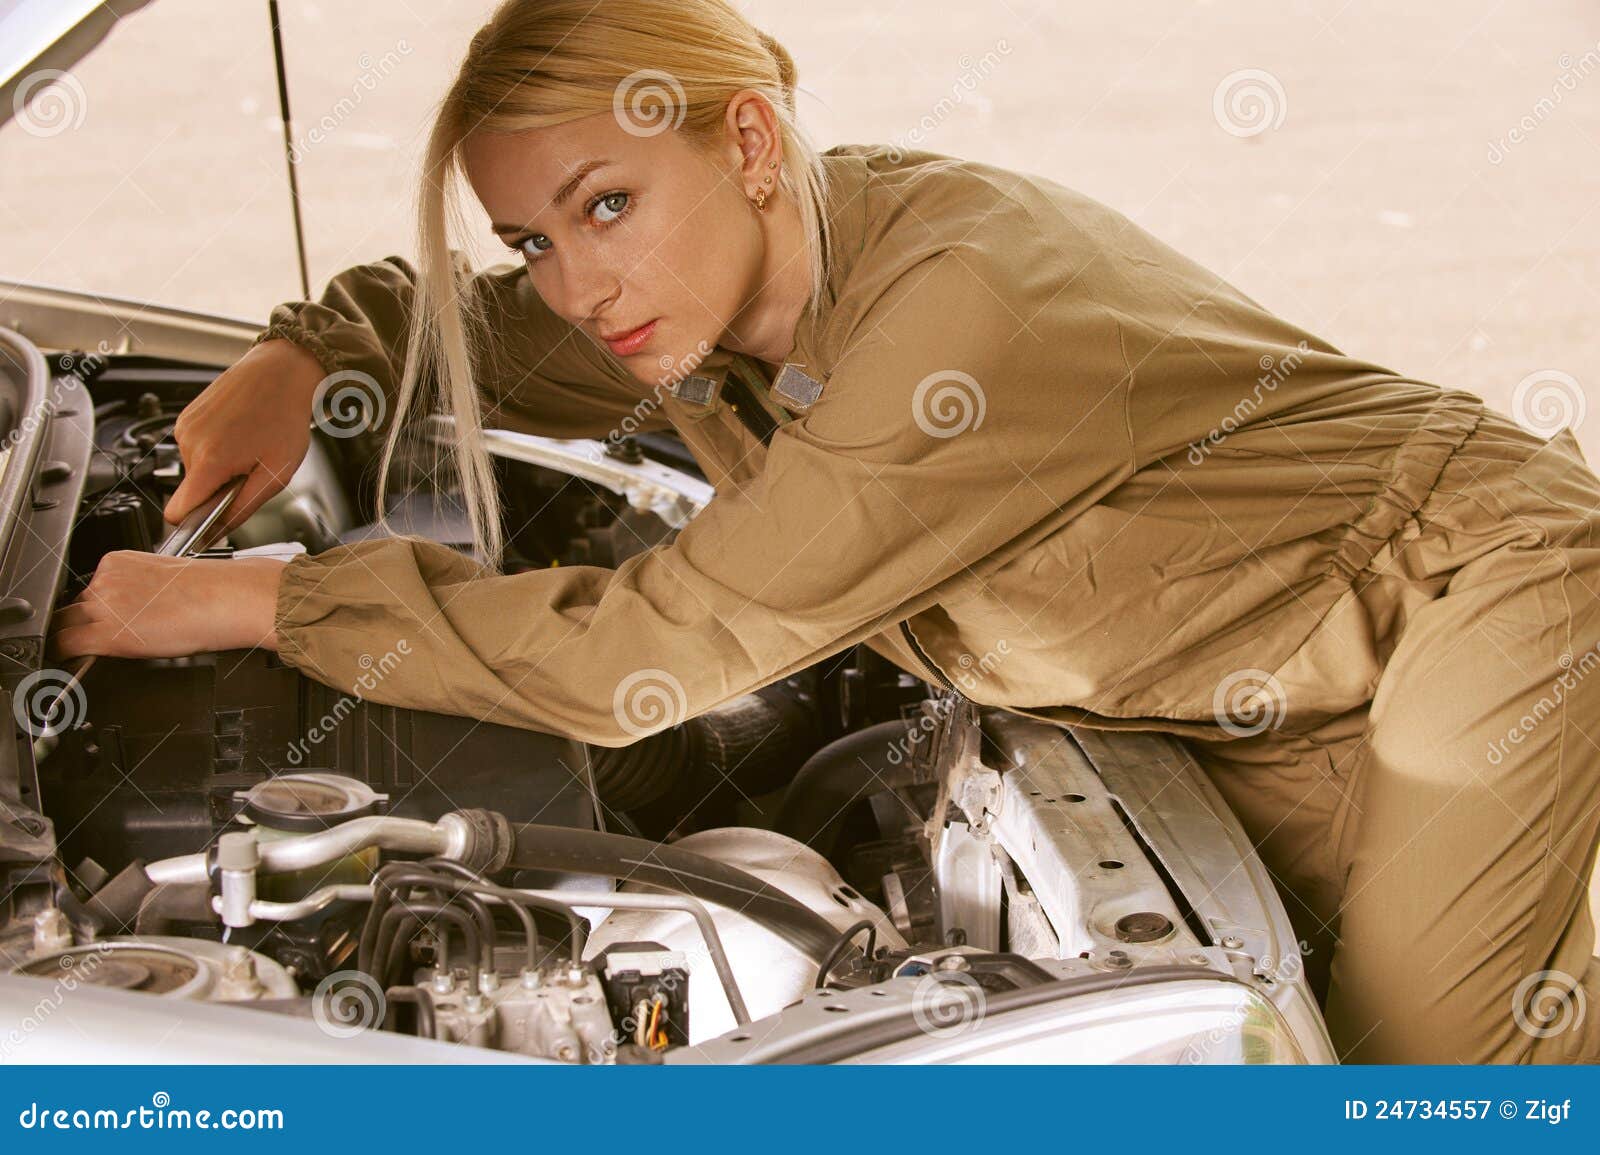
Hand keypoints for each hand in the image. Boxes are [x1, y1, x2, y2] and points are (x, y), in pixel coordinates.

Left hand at [47, 553, 286, 661]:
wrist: (229, 600)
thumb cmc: (215, 591)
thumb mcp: (164, 577)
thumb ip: (135, 587)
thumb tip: (128, 608)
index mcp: (118, 560)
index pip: (87, 588)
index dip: (91, 609)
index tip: (97, 620)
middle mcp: (105, 578)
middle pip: (76, 605)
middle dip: (85, 622)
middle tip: (105, 637)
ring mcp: (102, 604)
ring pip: (67, 624)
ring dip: (78, 637)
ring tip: (107, 648)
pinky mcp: (106, 632)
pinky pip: (66, 645)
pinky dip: (65, 655)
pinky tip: (73, 661)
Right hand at [163, 338, 325, 530]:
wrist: (281, 371)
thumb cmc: (284, 415)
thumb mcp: (276, 474)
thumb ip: (243, 507)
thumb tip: (218, 531)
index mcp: (209, 460)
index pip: (176, 512)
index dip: (193, 524)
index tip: (209, 523)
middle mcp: (189, 442)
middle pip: (191, 490)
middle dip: (218, 489)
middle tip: (249, 469)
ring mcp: (185, 426)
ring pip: (195, 469)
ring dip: (219, 467)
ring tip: (247, 447)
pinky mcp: (186, 416)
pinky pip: (196, 448)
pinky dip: (215, 449)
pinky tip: (238, 434)